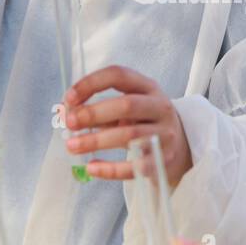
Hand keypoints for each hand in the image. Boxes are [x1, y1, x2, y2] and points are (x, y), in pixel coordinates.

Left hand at [64, 66, 192, 183]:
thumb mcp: (129, 108)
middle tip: (70, 123)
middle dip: (93, 113)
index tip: (68, 98)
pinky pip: (135, 166)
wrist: (180, 147)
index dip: (91, 83)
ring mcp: (164, 134)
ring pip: (129, 136)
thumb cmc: (143, 122)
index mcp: (148, 87)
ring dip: (96, 140)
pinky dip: (110, 169)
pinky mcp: (163, 160)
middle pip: (126, 105)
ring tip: (72, 146)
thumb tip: (66, 113)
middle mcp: (160, 107)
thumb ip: (100, 108)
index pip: (119, 75)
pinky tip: (91, 167)